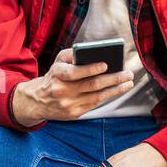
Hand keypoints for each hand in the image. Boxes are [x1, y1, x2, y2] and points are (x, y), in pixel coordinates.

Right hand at [12, 49, 133, 123]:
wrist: (38, 101)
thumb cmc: (54, 76)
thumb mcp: (58, 62)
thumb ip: (73, 55)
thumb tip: (95, 53)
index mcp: (57, 74)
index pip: (75, 72)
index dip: (91, 69)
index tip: (106, 64)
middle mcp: (62, 90)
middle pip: (91, 85)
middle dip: (113, 79)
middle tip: (128, 74)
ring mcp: (68, 104)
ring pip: (97, 96)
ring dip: (116, 89)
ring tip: (128, 83)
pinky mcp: (74, 114)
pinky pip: (94, 103)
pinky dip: (107, 96)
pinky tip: (117, 90)